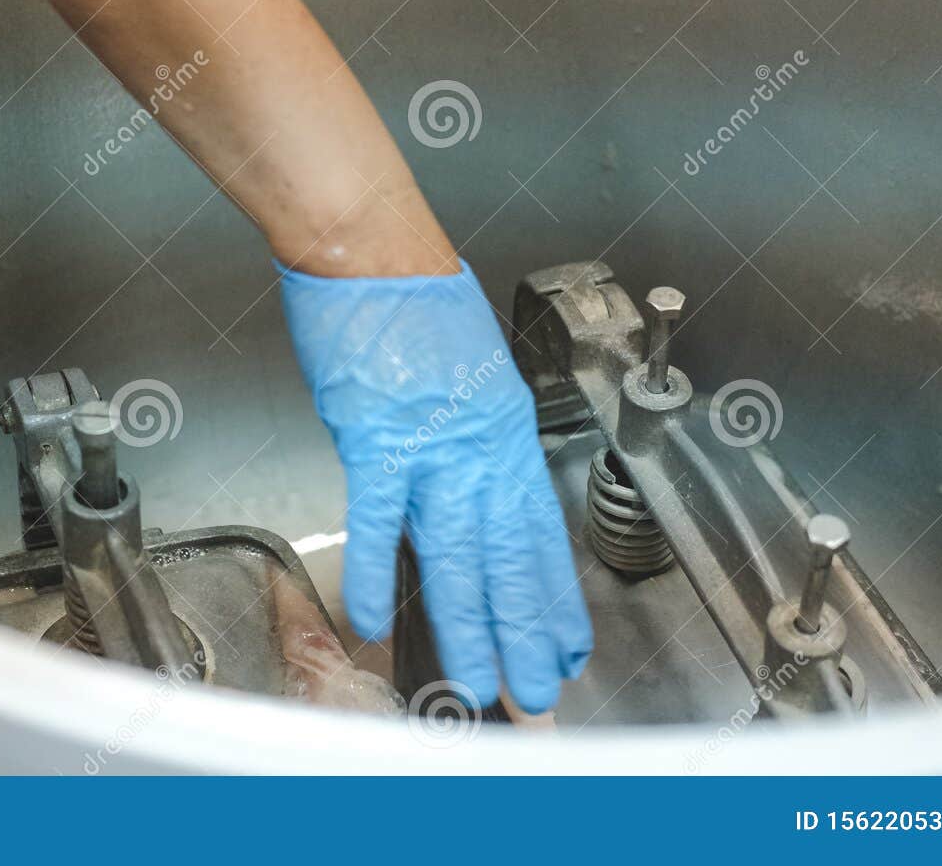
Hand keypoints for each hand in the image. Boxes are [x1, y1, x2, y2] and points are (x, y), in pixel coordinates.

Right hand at [279, 260, 591, 711]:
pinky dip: (374, 566)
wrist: (375, 250)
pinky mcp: (375, 434)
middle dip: (525, 632)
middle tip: (538, 692)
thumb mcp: (466, 373)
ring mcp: (431, 443)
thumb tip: (457, 484)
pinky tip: (375, 615)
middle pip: (507, 555)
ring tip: (481, 680)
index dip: (553, 595)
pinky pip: (378, 513)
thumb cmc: (415, 302)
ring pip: (457, 551)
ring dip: (469, 622)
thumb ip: (468, 435)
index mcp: (503, 432)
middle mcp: (479, 445)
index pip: (537, 532)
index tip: (566, 643)